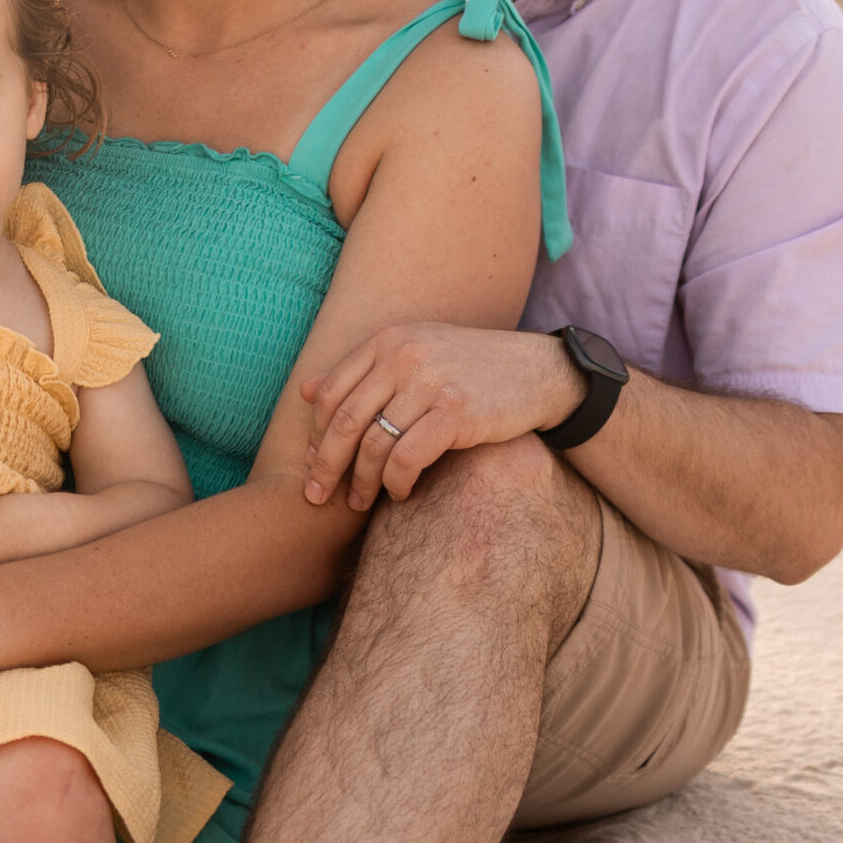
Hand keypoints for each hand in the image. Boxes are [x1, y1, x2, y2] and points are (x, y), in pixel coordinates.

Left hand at [301, 324, 585, 509]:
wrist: (538, 372)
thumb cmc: (471, 369)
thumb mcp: (415, 355)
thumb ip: (362, 372)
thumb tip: (304, 391)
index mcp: (389, 340)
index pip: (331, 392)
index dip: (316, 435)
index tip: (312, 466)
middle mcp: (404, 355)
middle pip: (345, 421)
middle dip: (326, 466)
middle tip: (317, 497)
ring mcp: (431, 382)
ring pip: (374, 444)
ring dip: (363, 482)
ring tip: (362, 503)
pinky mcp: (456, 412)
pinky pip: (408, 458)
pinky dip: (398, 482)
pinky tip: (402, 493)